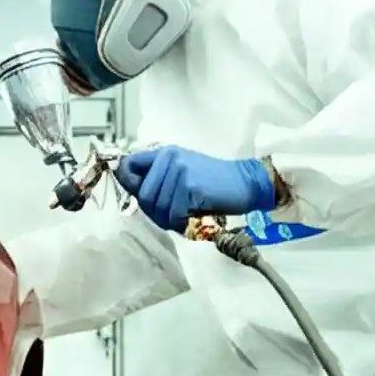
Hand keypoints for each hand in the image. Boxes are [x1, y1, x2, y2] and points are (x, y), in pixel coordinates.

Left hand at [114, 146, 276, 231]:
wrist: (246, 184)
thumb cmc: (214, 183)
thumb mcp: (182, 172)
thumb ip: (156, 178)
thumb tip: (129, 186)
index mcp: (164, 153)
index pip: (128, 165)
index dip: (128, 184)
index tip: (140, 196)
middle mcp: (169, 158)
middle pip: (143, 195)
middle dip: (155, 212)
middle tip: (173, 215)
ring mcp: (179, 171)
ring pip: (156, 207)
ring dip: (170, 219)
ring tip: (187, 215)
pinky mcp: (190, 187)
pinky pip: (172, 214)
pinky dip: (182, 223)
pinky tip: (194, 216)